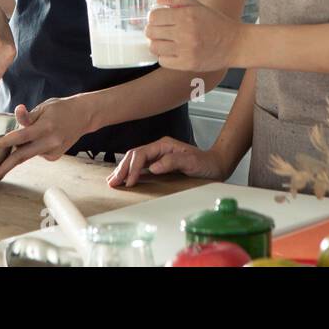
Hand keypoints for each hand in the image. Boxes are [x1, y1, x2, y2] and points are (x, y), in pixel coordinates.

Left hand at [0, 97, 93, 184]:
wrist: (84, 116)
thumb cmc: (62, 109)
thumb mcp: (44, 107)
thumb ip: (28, 116)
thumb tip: (17, 112)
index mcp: (45, 127)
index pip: (20, 137)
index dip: (3, 142)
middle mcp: (50, 142)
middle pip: (21, 157)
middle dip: (3, 168)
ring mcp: (53, 151)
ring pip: (27, 155)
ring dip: (19, 149)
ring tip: (35, 133)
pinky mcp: (54, 157)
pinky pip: (35, 154)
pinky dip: (33, 147)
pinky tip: (44, 138)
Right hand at [106, 137, 228, 188]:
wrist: (216, 166)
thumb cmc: (205, 163)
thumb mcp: (191, 162)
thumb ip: (173, 162)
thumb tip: (153, 167)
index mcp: (164, 145)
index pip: (141, 154)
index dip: (133, 168)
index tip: (129, 182)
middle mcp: (159, 149)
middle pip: (134, 155)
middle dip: (122, 169)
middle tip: (113, 183)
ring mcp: (158, 156)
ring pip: (134, 160)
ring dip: (123, 170)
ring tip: (112, 181)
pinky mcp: (159, 164)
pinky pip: (140, 166)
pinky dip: (130, 172)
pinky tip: (124, 179)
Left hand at [145, 0, 242, 71]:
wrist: (236, 44)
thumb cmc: (217, 24)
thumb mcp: (199, 6)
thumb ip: (178, 0)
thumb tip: (158, 1)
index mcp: (186, 15)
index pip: (154, 16)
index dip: (154, 18)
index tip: (159, 20)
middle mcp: (184, 32)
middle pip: (151, 32)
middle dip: (154, 31)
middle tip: (161, 32)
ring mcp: (185, 49)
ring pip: (155, 47)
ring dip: (158, 44)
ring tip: (166, 43)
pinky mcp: (187, 64)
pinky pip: (163, 61)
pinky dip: (165, 57)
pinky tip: (173, 53)